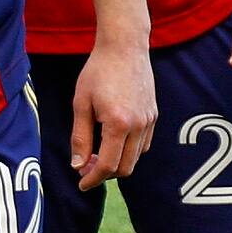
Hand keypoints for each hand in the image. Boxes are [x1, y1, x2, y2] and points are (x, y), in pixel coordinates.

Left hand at [64, 41, 157, 191]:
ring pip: (136, 158)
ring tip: (96, 154)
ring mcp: (149, 121)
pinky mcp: (154, 115)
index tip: (81, 184)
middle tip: (85, 168)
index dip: (93, 179)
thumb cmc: (97, 72)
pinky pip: (143, 144)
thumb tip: (78, 166)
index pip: (107, 165)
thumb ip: (80, 137)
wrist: (125, 48)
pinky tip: (112, 142)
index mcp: (118, 124)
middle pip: (125, 167)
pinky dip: (129, 151)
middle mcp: (138, 126)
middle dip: (104, 174)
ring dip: (117, 163)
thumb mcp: (80, 104)